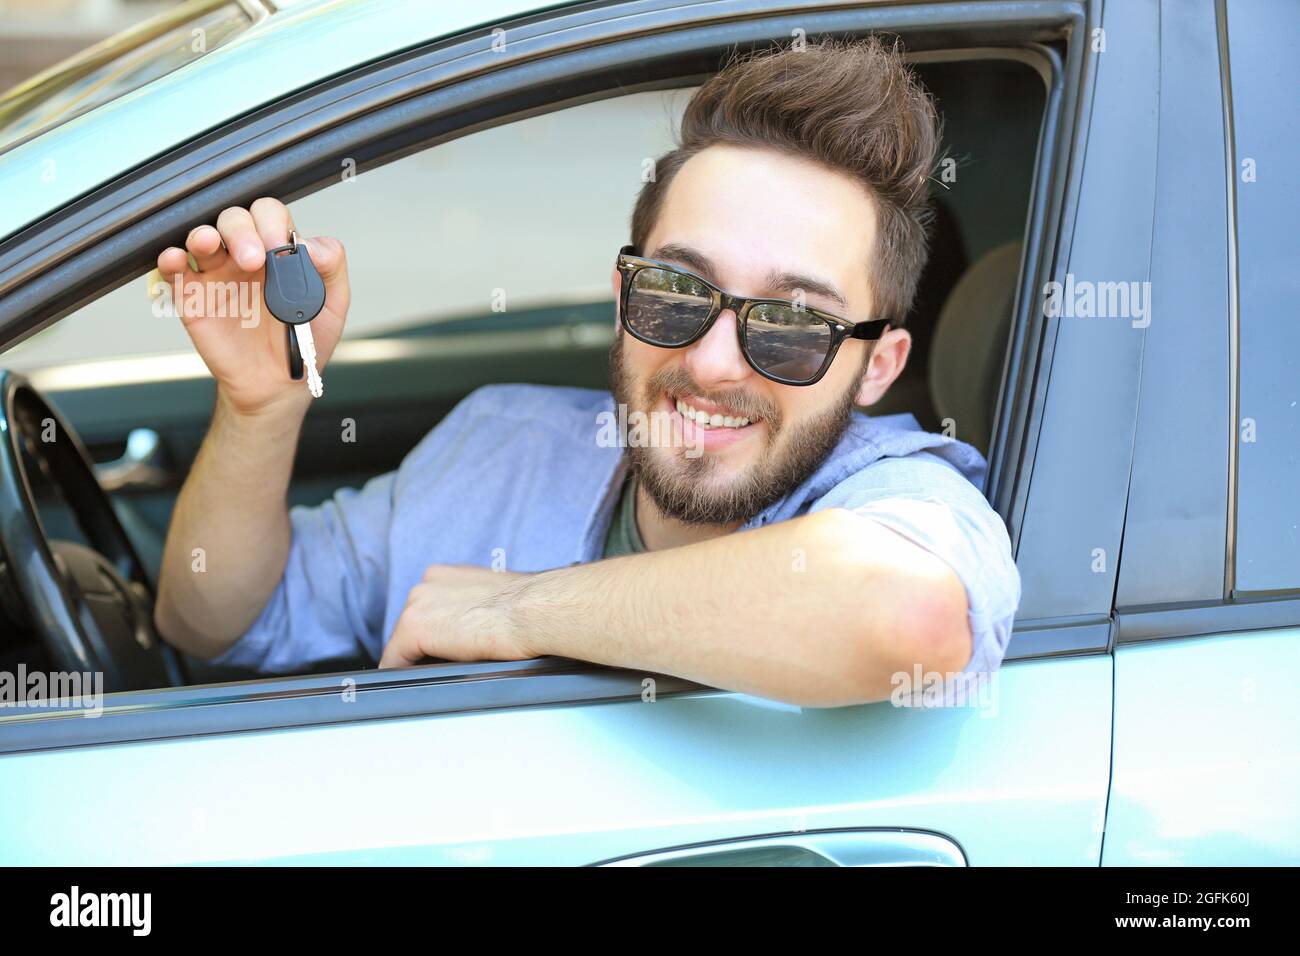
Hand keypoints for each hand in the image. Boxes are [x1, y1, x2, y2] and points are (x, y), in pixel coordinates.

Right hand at [156, 197, 349, 418]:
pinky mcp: (193, 298)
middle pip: (233, 218)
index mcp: (277, 251)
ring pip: (201, 237)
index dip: (271, 223)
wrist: (279, 383)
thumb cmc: (305, 339)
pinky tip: (175, 258)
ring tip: (210, 244)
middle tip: (253, 260)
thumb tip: (310, 245)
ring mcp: (217, 275)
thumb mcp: (333, 304)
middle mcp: (244, 256)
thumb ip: (331, 267)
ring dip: (203, 235)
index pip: (268, 214)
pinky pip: (174, 272)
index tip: (278, 247)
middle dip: (241, 231)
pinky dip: (169, 260)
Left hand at [379, 565, 537, 668]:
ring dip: (417, 661)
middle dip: (424, 648)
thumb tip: (476, 630)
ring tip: (438, 677)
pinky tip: (420, 683)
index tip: (443, 653)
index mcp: (447, 575)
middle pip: (413, 627)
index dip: (435, 636)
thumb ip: (475, 609)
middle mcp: (427, 583)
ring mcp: (417, 603)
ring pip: (404, 643)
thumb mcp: (495, 602)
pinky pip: (395, 660)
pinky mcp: (413, 627)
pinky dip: (405, 674)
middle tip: (444, 669)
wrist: (535, 611)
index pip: (428, 611)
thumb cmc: (529, 609)